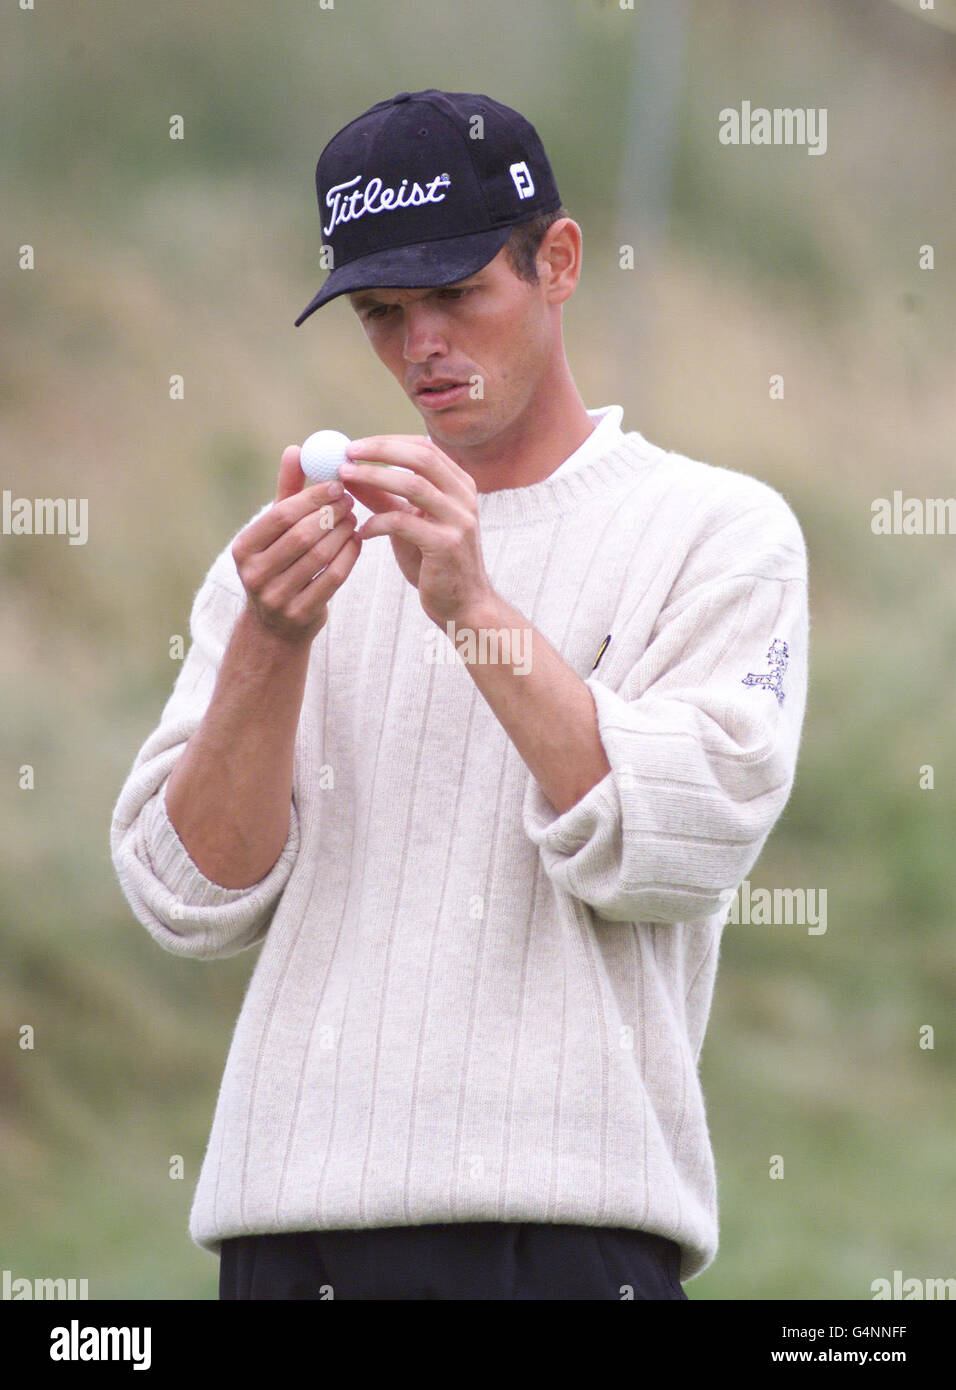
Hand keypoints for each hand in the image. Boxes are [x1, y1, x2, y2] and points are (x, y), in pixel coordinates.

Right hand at [231, 444, 361, 643]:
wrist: (276, 626)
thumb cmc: (279, 564)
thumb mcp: (276, 531)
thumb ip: (286, 492)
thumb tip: (296, 450)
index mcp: (243, 548)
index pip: (281, 515)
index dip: (312, 497)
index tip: (336, 484)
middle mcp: (254, 574)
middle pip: (301, 536)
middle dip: (330, 514)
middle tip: (350, 499)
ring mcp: (276, 597)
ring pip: (320, 557)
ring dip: (343, 533)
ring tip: (354, 518)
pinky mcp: (300, 614)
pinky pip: (333, 578)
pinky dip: (349, 556)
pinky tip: (357, 541)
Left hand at [339, 433, 494, 626]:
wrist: (464, 605)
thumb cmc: (433, 563)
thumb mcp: (408, 523)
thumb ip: (384, 498)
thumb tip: (350, 473)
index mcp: (459, 485)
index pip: (423, 447)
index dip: (386, 442)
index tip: (353, 446)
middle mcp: (464, 497)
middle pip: (420, 457)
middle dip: (380, 451)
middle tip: (346, 455)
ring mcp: (459, 520)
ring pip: (413, 485)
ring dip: (374, 479)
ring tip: (345, 481)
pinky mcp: (447, 545)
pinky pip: (405, 522)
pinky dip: (377, 522)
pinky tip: (361, 531)